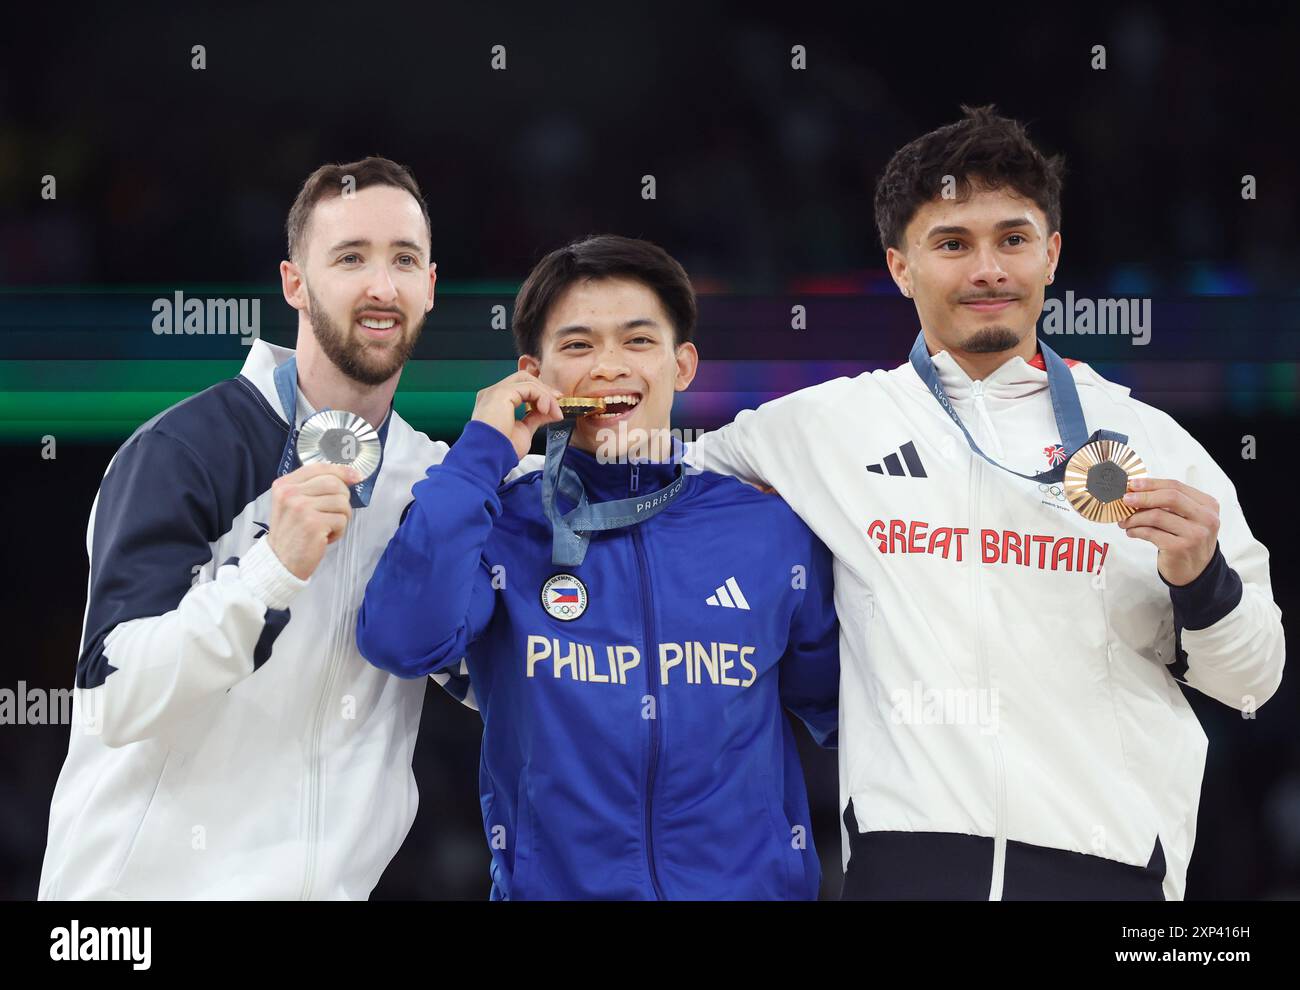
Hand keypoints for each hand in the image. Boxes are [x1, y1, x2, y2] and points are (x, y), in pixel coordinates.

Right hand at [267, 463, 360, 579]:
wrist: (281, 562)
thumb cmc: (293, 532)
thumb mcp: (294, 503)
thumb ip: (314, 487)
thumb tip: (351, 475)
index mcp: (284, 485)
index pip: (319, 467)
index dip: (341, 471)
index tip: (356, 477)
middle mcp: (290, 494)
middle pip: (334, 484)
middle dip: (342, 499)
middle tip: (333, 514)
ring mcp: (301, 508)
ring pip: (341, 502)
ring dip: (341, 517)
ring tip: (326, 527)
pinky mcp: (313, 524)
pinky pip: (342, 520)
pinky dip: (339, 531)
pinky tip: (325, 537)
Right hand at [471, 371, 564, 459]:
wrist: (490, 458)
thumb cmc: (501, 450)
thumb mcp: (524, 430)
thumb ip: (535, 417)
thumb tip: (550, 412)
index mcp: (495, 402)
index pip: (520, 388)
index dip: (539, 393)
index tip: (553, 406)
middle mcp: (493, 394)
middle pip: (523, 378)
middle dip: (543, 388)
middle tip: (557, 401)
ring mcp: (495, 391)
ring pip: (527, 381)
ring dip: (545, 395)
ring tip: (553, 412)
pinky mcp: (501, 393)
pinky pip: (529, 387)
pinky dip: (542, 396)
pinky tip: (545, 411)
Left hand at [1118, 477, 1219, 585]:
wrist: (1196, 571)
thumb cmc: (1187, 540)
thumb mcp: (1187, 518)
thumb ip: (1168, 503)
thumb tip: (1135, 491)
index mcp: (1208, 505)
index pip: (1176, 486)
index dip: (1151, 484)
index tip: (1132, 484)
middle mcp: (1205, 518)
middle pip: (1169, 497)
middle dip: (1143, 496)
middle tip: (1125, 500)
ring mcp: (1194, 534)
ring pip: (1156, 516)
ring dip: (1134, 517)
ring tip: (1124, 521)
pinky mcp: (1179, 548)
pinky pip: (1150, 533)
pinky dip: (1135, 530)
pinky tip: (1131, 531)